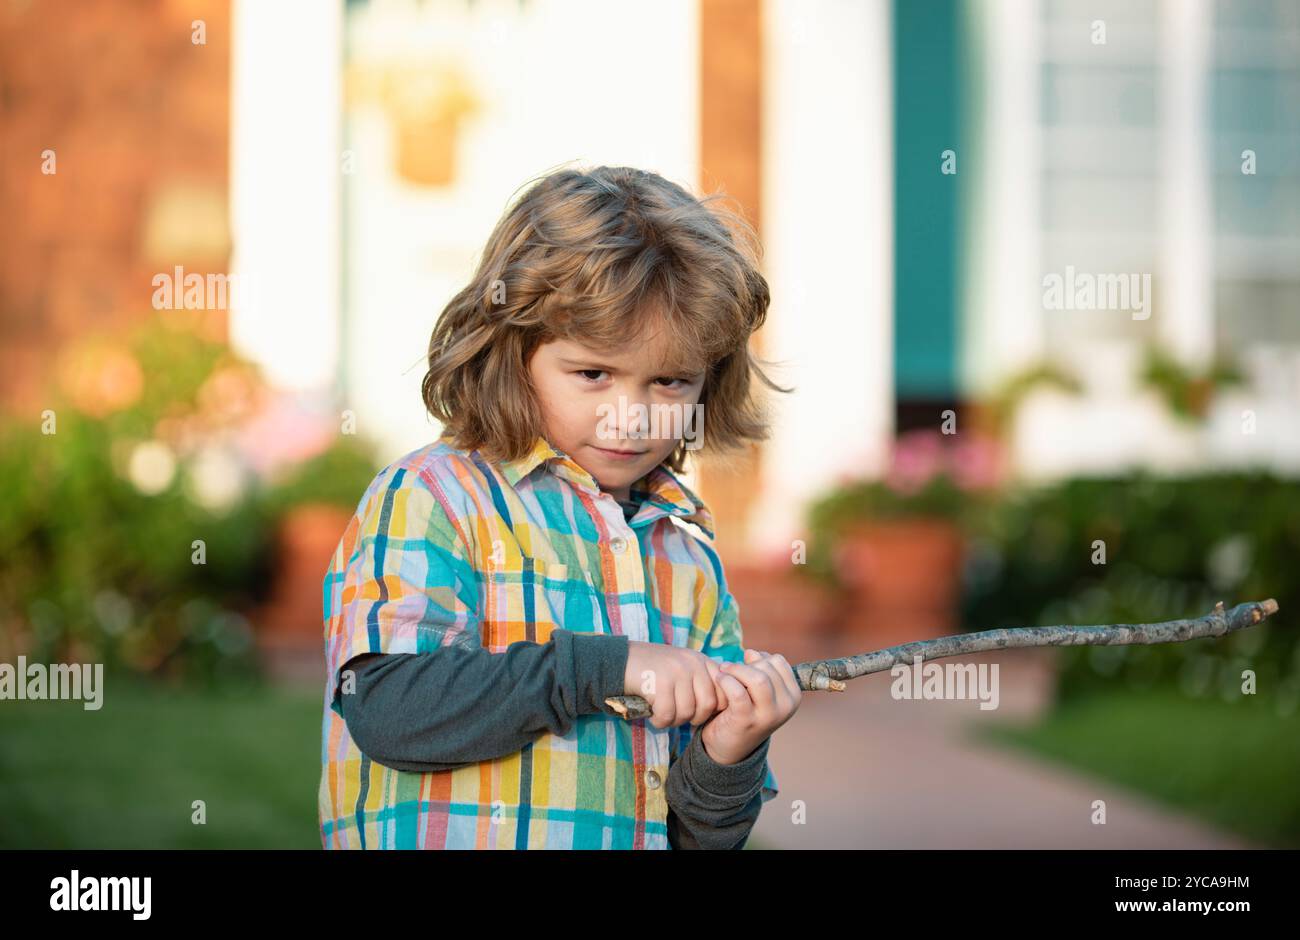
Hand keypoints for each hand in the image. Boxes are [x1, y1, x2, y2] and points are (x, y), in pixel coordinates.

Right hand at [624, 640, 728, 729]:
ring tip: (664, 715)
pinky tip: (653, 715)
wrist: (620, 660)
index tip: (698, 712)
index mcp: (700, 660)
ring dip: (674, 721)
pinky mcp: (660, 683)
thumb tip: (723, 705)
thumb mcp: (682, 667)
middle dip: (694, 718)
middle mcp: (692, 664)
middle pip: (707, 705)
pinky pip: (667, 715)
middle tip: (679, 717)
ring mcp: (676, 672)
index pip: (723, 691)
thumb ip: (701, 680)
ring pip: (687, 712)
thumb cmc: (653, 669)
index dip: (714, 709)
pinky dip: (660, 721)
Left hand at [699, 649, 800, 765]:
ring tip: (723, 672)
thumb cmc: (745, 710)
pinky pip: (737, 691)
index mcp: (793, 696)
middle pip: (767, 668)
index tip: (745, 664)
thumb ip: (760, 668)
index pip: (778, 661)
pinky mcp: (746, 720)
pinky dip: (725, 681)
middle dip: (745, 664)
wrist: (729, 745)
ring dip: (735, 670)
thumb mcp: (760, 690)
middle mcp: (785, 707)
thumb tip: (751, 652)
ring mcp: (768, 716)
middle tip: (728, 669)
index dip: (759, 657)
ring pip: (757, 678)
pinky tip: (718, 679)